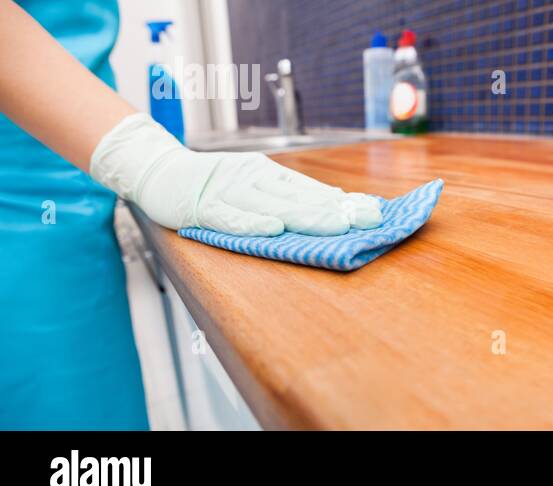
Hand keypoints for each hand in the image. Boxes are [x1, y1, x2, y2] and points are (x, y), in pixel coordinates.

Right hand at [89, 113, 380, 235]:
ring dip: (307, 216)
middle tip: (371, 220)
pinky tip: (273, 229)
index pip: (313, 189)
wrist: (157, 170)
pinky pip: (229, 217)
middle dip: (338, 210)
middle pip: (301, 197)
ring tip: (337, 226)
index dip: (345, 201)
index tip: (377, 211)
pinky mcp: (202, 207)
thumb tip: (335, 208)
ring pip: (272, 206)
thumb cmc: (211, 183)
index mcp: (268, 174)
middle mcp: (253, 178)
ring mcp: (227, 191)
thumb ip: (288, 196)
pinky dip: (250, 223)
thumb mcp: (253, 184)